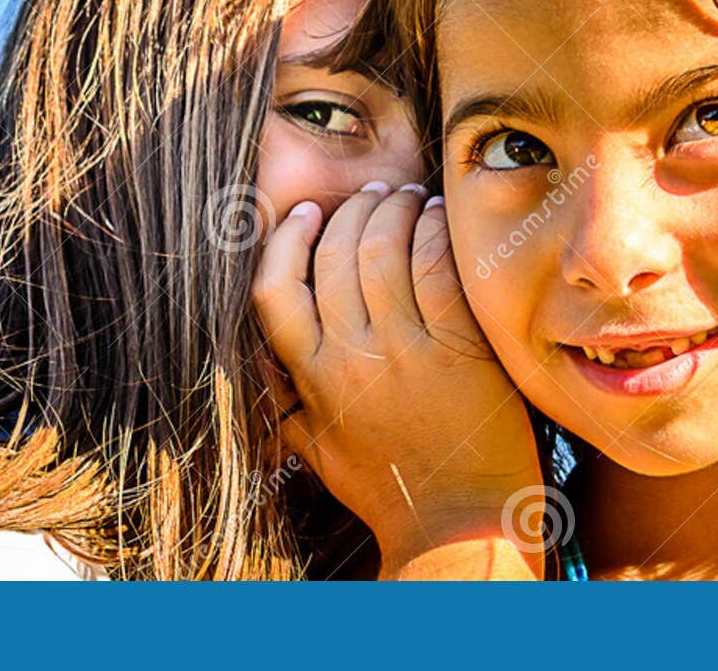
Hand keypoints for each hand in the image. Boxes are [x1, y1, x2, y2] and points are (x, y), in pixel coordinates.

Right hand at [252, 183, 545, 577]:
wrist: (459, 522)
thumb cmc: (389, 490)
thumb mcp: (317, 450)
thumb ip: (285, 403)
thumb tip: (257, 365)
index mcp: (313, 378)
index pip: (275, 290)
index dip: (286, 241)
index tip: (305, 215)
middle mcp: (354, 358)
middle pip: (336, 256)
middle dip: (351, 212)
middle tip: (370, 195)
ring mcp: (408, 350)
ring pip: (385, 251)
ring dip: (393, 211)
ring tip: (404, 197)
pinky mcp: (459, 346)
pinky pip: (437, 268)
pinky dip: (433, 232)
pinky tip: (436, 218)